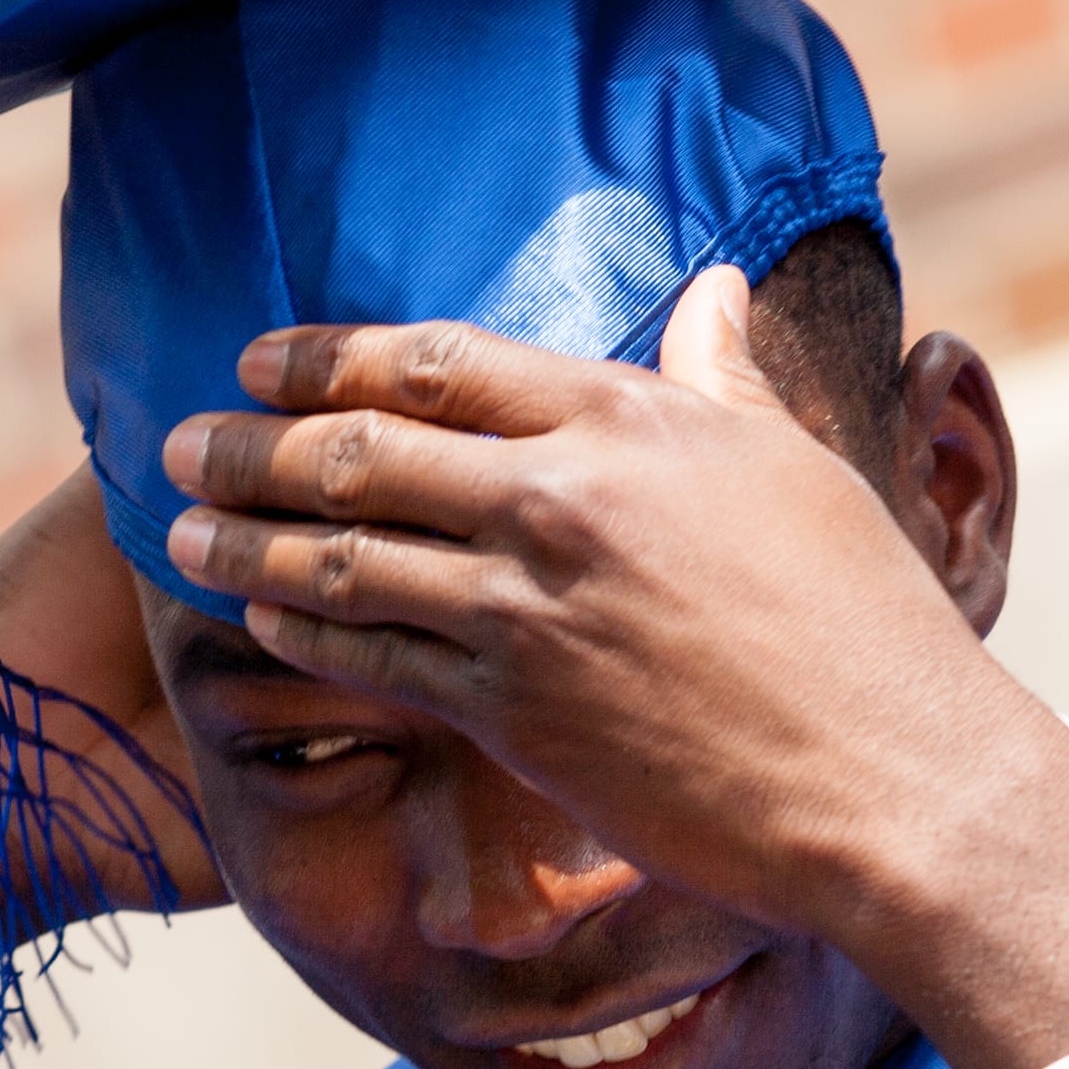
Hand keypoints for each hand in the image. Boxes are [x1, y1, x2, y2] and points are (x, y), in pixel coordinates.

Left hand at [157, 267, 1068, 1068]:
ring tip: (179, 530)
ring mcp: (527, 605)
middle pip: (363, 448)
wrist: (889, 778)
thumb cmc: (862, 626)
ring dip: (244, 540)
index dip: (333, 354)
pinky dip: (301, 633)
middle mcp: (560, 497)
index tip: (265, 358)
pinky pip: (372, 657)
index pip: (442, 359)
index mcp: (628, 419)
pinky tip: (256, 620)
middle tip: (182, 442)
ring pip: (343, 555)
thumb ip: (720, 378)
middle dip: (252, 441)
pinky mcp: (514, 707)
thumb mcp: (790, 471)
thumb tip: (709, 289)